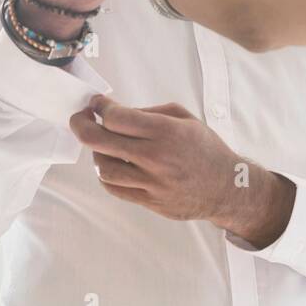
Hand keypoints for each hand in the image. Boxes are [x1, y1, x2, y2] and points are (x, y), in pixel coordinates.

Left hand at [70, 95, 295, 246]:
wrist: (226, 187)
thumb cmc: (206, 148)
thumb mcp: (185, 118)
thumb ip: (149, 112)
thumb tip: (116, 112)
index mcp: (166, 131)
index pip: (116, 117)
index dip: (99, 107)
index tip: (95, 104)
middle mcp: (156, 157)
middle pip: (100, 141)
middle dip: (81, 125)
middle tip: (79, 119)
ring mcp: (151, 183)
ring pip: (103, 168)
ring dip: (96, 153)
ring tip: (101, 145)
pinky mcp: (149, 201)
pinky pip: (114, 188)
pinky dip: (106, 174)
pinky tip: (110, 164)